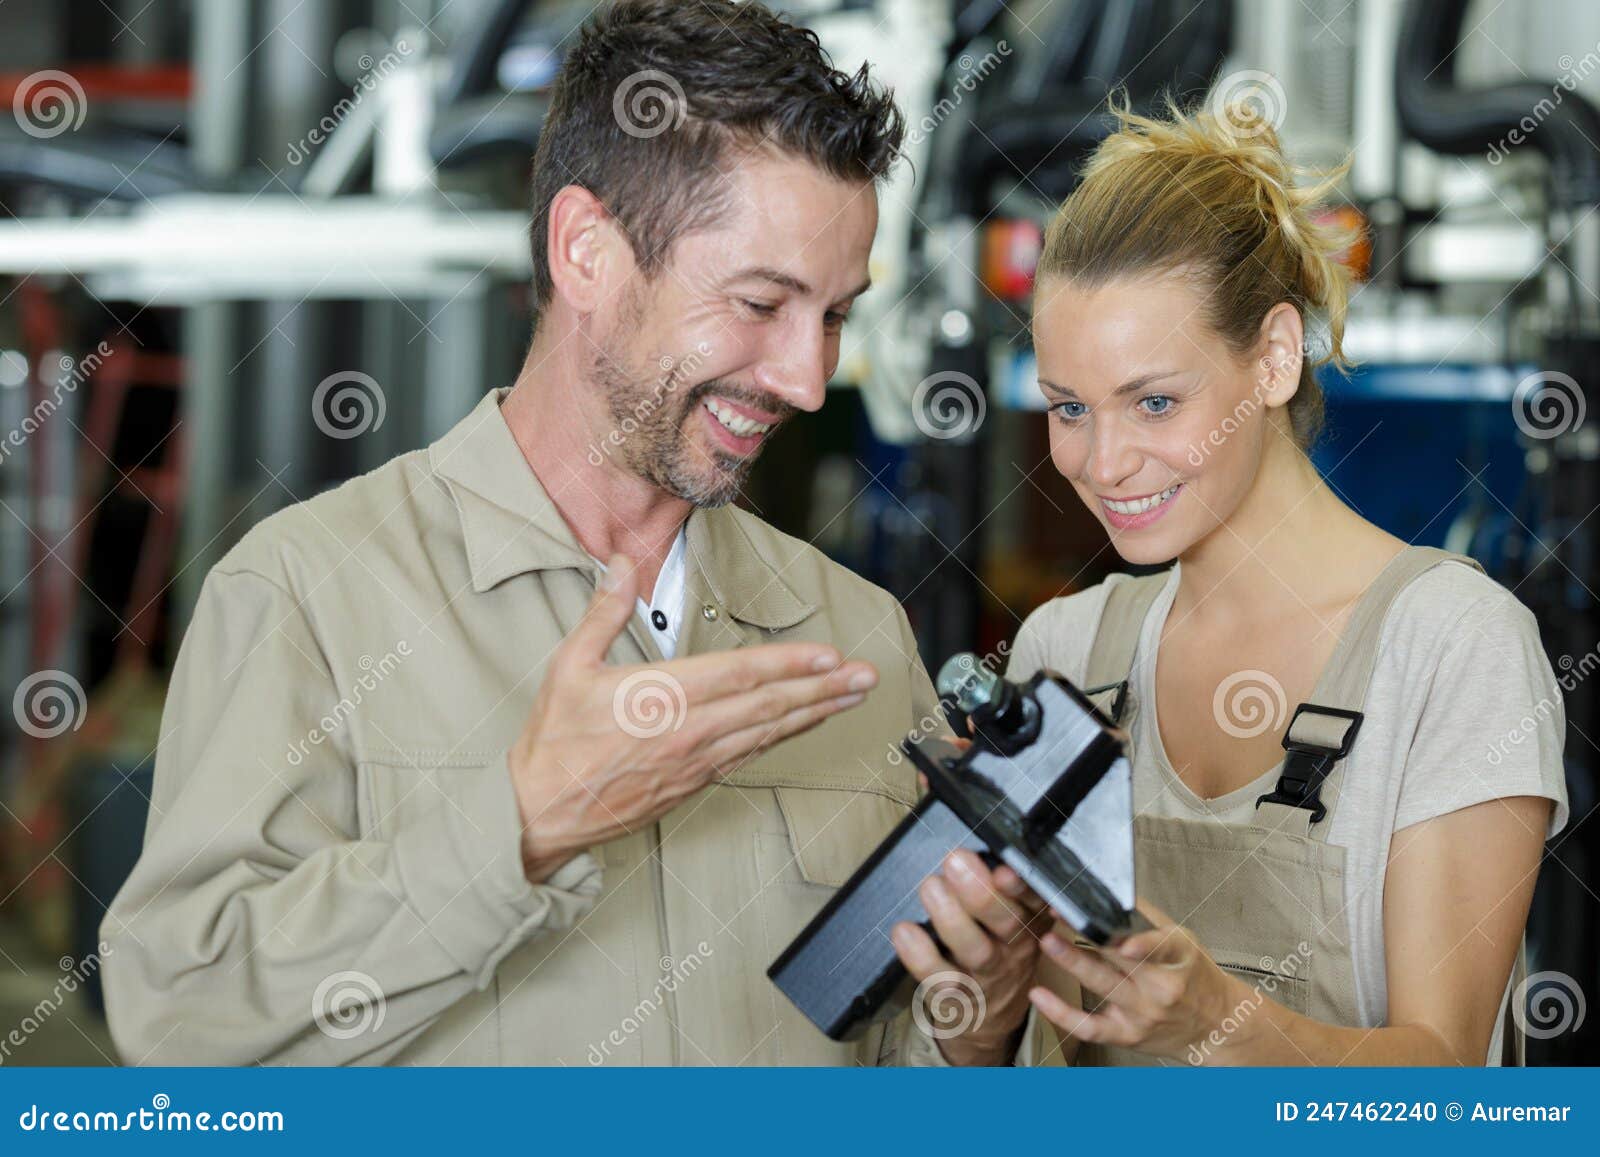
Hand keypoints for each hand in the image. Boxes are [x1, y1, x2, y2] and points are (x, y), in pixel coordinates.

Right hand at [510, 554, 877, 880]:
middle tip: (866, 677)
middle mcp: (688, 731)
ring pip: (767, 733)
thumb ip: (605, 611)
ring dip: (815, 714)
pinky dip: (783, 738)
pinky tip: (805, 726)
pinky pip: (749, 756)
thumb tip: (624, 562)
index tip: (829, 655)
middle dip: (823, 689)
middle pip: (769, 705)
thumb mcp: (569, 666)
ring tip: (852, 698)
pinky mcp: (694, 783)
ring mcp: (695, 762)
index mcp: (661, 697)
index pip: (740, 674)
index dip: (790, 664)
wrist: (539, 813)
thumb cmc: (553, 741)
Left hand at [890, 850, 1052, 1064]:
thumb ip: (996, 884)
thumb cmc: (996, 946)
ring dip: (953, 920)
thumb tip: (967, 850)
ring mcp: (989, 977)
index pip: (1034, 899)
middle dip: (982, 893)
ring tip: (931, 888)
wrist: (993, 1014)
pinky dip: (921, 957)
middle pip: (1008, 924)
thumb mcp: (1011, 914)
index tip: (1003, 870)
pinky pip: (942, 981)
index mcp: (1031, 919)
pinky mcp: (961, 999)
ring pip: (977, 952)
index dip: (1021, 886)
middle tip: (956, 862)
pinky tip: (904, 932)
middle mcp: (1016, 948)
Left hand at [1027, 900, 1242, 1062]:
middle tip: (1061, 915)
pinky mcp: (1127, 1035)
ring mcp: (1143, 1013)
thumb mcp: (1182, 940)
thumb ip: (1146, 918)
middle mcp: (1161, 988)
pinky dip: (1061, 1013)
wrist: (1216, 1027)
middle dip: (1089, 937)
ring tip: (1048, 942)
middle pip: (1122, 961)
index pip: (1161, 946)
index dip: (1141, 943)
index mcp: (1178, 958)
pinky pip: (1090, 1028)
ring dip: (1072, 962)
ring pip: (1103, 987)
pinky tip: (1039, 995)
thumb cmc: (1194, 978)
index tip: (1123, 940)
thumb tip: (1110, 889)